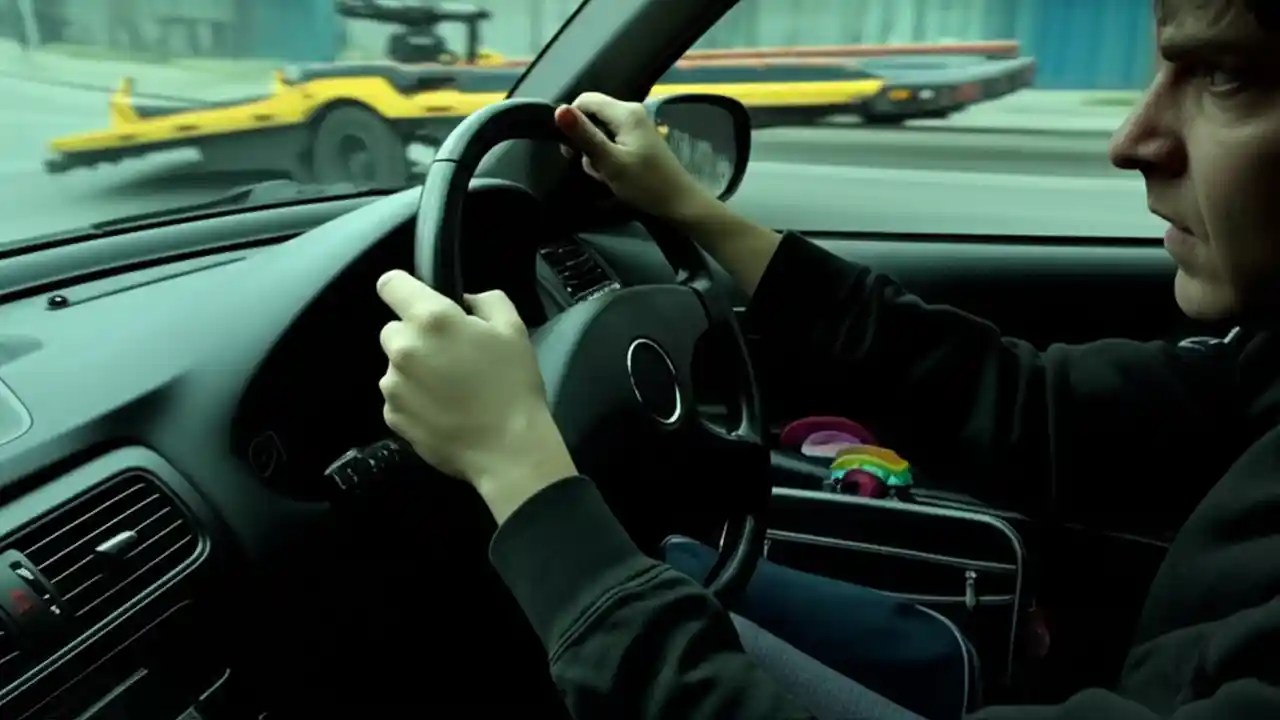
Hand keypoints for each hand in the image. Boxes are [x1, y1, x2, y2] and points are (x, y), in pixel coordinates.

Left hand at [376, 270, 577, 521]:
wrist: (508, 448)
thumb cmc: (513, 385)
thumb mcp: (513, 330)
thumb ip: (487, 300)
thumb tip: (466, 299)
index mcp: (431, 319)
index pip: (391, 284)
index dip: (404, 288)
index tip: (418, 301)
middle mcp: (403, 348)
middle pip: (393, 329)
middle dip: (415, 336)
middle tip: (448, 354)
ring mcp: (393, 385)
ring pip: (394, 366)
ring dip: (414, 370)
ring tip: (448, 388)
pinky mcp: (392, 416)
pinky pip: (397, 397)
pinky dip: (413, 400)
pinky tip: (442, 410)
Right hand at [555, 91, 720, 224]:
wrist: (679, 203)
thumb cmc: (645, 184)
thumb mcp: (610, 162)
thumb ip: (584, 136)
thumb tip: (558, 110)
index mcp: (625, 111)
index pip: (585, 100)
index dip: (571, 121)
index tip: (570, 149)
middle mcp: (631, 111)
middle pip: (592, 116)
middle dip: (585, 142)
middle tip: (592, 166)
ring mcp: (636, 126)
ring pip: (600, 132)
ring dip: (596, 154)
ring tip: (606, 174)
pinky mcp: (638, 140)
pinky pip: (612, 141)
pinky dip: (607, 157)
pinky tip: (614, 174)